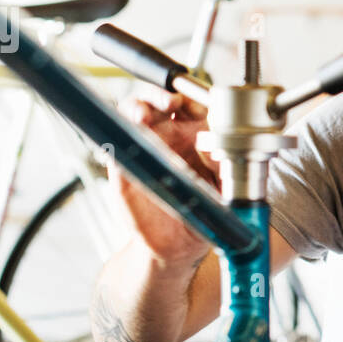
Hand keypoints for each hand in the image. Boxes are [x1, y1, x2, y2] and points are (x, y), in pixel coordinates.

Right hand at [113, 87, 219, 263]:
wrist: (176, 246)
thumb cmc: (201, 214)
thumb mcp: (224, 190)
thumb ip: (224, 167)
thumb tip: (220, 149)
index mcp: (196, 136)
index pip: (193, 104)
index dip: (193, 97)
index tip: (197, 104)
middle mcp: (170, 137)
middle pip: (161, 100)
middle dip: (162, 95)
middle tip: (170, 103)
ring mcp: (146, 147)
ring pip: (135, 112)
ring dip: (137, 106)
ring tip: (142, 115)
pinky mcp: (126, 166)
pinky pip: (118, 141)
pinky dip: (120, 132)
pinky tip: (129, 135)